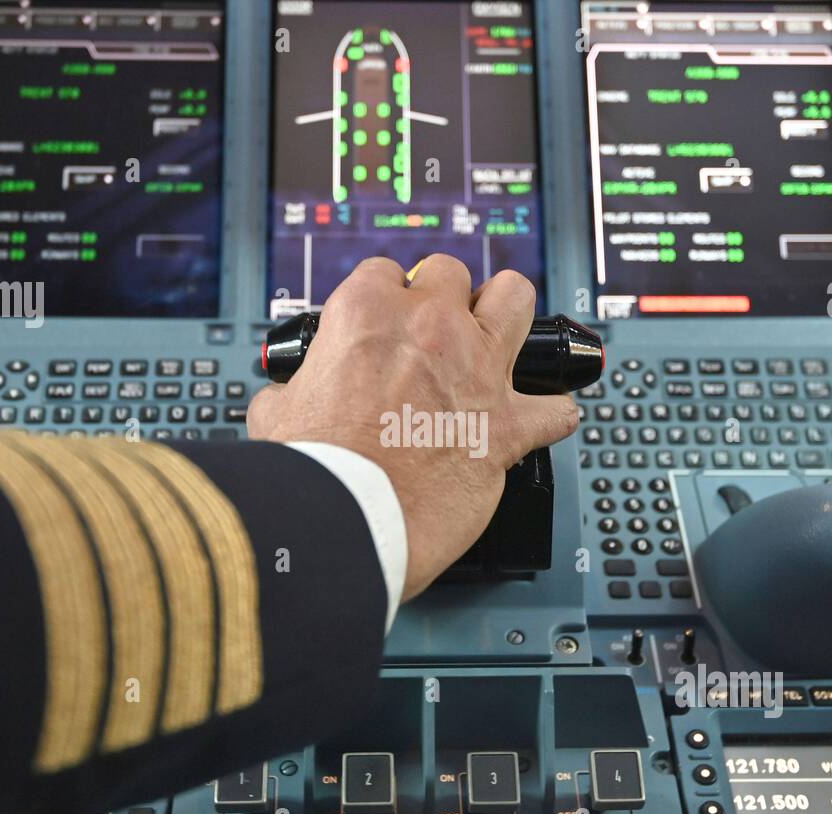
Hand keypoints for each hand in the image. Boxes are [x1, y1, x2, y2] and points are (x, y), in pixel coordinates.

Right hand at [247, 255, 579, 599]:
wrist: (348, 521)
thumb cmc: (315, 471)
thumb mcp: (277, 415)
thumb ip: (290, 392)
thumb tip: (284, 398)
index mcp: (367, 314)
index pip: (384, 274)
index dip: (384, 301)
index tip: (384, 327)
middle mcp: (430, 328)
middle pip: (452, 274)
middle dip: (444, 298)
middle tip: (435, 333)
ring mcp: (476, 370)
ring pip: (516, 299)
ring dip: (508, 315)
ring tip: (498, 340)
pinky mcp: (507, 424)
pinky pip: (555, 409)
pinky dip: (551, 416)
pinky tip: (541, 421)